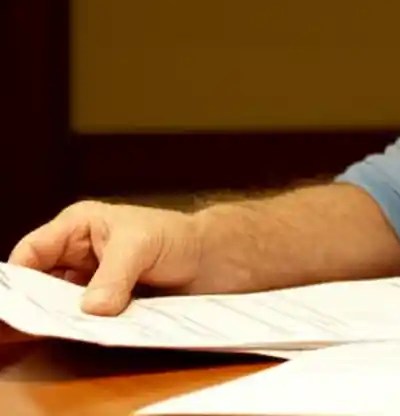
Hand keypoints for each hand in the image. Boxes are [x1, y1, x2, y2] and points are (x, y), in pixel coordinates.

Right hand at [7, 201, 203, 315]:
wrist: (214, 259)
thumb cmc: (178, 237)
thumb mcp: (141, 246)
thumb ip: (114, 275)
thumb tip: (92, 308)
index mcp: (77, 228)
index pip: (31, 252)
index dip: (21, 277)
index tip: (24, 303)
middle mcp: (78, 255)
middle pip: (42, 283)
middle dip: (44, 303)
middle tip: (49, 322)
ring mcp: (92, 282)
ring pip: (64, 304)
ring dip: (69, 318)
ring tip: (74, 330)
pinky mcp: (108, 303)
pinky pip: (89, 319)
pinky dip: (90, 328)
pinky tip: (95, 335)